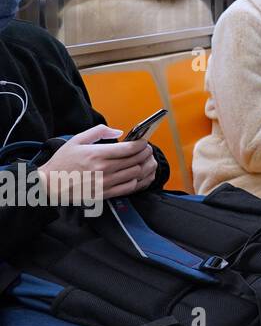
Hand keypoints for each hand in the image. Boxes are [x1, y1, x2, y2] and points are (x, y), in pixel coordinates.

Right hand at [39, 125, 157, 200]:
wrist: (49, 185)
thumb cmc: (62, 162)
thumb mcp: (77, 140)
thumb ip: (99, 131)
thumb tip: (118, 132)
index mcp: (97, 154)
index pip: (130, 148)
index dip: (142, 144)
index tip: (144, 141)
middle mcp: (103, 169)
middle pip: (136, 160)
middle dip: (146, 153)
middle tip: (147, 150)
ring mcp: (105, 183)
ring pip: (136, 174)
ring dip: (145, 166)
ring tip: (146, 161)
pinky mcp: (104, 194)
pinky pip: (129, 188)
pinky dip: (139, 181)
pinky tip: (139, 175)